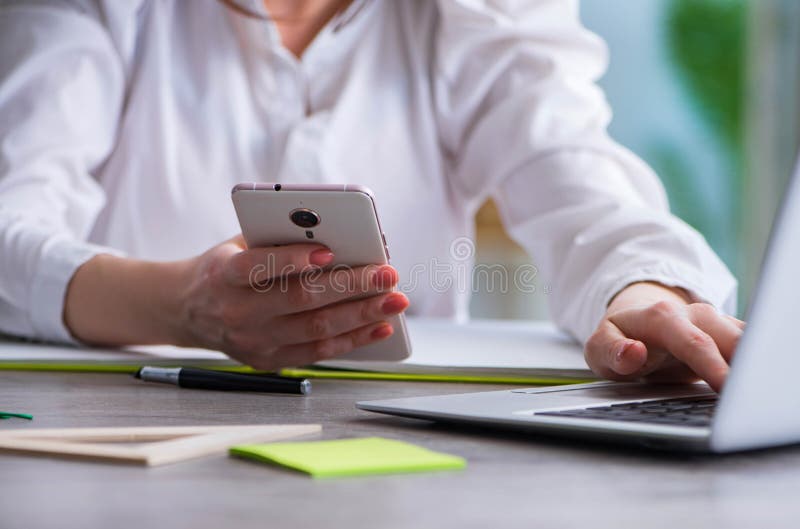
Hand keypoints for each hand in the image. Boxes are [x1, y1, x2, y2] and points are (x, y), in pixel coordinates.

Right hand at [174, 236, 408, 369]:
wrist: (190, 310)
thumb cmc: (227, 266)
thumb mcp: (239, 242)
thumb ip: (278, 237)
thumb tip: (341, 234)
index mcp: (224, 275)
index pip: (259, 267)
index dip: (294, 260)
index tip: (330, 251)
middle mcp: (237, 312)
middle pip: (300, 300)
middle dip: (351, 286)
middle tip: (388, 274)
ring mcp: (254, 342)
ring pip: (316, 329)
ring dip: (362, 315)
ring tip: (395, 300)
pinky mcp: (269, 361)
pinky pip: (318, 351)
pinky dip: (353, 339)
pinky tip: (380, 326)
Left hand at [584, 282, 744, 391]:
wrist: (635, 324)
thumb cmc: (618, 340)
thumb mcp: (599, 349)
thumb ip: (611, 351)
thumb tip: (632, 352)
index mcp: (661, 317)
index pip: (693, 342)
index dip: (712, 365)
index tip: (727, 388)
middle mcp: (693, 315)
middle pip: (731, 339)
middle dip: (745, 367)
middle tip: (749, 400)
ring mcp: (715, 322)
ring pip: (747, 341)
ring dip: (754, 366)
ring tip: (757, 395)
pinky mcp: (728, 334)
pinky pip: (752, 346)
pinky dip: (756, 365)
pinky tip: (756, 387)